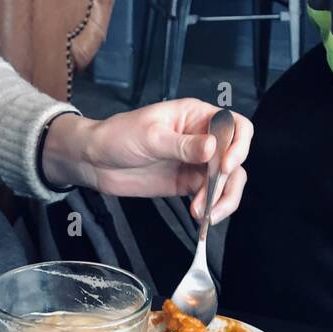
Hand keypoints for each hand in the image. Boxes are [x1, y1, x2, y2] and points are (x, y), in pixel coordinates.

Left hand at [42, 100, 253, 221]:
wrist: (95, 161)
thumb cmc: (119, 136)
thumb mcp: (151, 137)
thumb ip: (183, 145)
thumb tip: (213, 147)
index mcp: (197, 115)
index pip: (235, 125)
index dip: (237, 145)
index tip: (225, 165)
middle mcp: (202, 138)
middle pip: (235, 157)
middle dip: (228, 179)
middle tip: (211, 193)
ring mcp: (196, 162)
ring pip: (228, 180)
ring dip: (223, 198)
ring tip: (204, 213)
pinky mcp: (187, 184)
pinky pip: (210, 196)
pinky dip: (210, 207)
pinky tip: (200, 215)